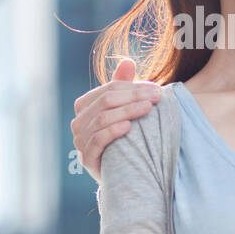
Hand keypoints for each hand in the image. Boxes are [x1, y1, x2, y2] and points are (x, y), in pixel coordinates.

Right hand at [70, 58, 162, 179]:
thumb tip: (128, 61)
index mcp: (84, 105)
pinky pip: (97, 141)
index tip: (156, 89)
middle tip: (157, 96)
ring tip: (148, 108)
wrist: (120, 172)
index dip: (133, 87)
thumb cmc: (122, 136)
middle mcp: (78, 122)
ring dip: (127, 112)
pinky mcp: (86, 159)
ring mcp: (80, 141)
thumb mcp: (123, 109)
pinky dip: (113, 131)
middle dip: (134, 97)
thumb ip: (123, 86)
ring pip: (102, 120)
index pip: (108, 90)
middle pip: (106, 103)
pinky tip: (129, 127)